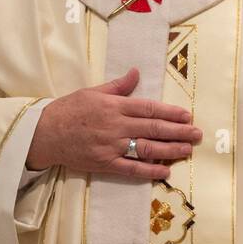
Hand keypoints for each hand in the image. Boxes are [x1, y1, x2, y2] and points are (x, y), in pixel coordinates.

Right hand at [26, 68, 201, 180]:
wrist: (44, 133)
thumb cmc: (69, 109)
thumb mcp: (93, 91)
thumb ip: (118, 86)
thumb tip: (136, 72)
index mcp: (114, 106)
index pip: (149, 109)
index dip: (171, 113)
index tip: (188, 116)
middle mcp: (116, 126)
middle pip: (153, 129)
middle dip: (178, 132)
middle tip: (198, 134)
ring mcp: (111, 146)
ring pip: (146, 149)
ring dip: (170, 150)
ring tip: (188, 150)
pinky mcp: (104, 164)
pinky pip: (131, 169)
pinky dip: (149, 171)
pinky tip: (166, 171)